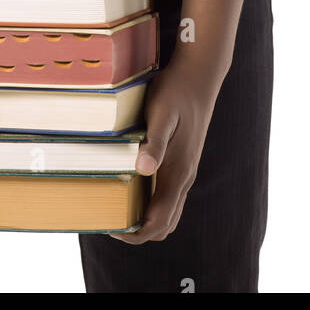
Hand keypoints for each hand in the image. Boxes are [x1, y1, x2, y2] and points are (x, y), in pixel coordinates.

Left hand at [108, 49, 227, 243]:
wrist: (199, 76)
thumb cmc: (176, 92)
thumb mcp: (161, 113)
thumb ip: (155, 142)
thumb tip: (144, 169)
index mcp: (178, 171)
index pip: (159, 220)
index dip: (136, 233)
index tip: (111, 227)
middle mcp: (185, 176)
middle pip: (165, 224)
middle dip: (139, 231)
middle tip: (110, 221)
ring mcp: (186, 169)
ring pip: (169, 211)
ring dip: (147, 219)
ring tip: (119, 209)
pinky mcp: (184, 160)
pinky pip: (170, 195)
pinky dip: (153, 204)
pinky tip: (134, 188)